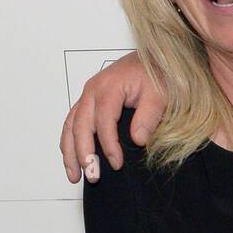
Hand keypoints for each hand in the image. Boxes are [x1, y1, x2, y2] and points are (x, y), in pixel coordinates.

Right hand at [61, 52, 165, 181]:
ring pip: (71, 126)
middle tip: (92, 176)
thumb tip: (137, 140)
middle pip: (80, 125)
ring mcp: (88, 95)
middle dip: (83, 153)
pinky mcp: (89, 100)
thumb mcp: (162, 92)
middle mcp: (93, 90)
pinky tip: (73, 158)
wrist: (156, 56)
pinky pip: (73, 122)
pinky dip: (70, 141)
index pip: (104, 121)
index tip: (116, 163)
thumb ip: (149, 115)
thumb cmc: (159, 72)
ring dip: (70, 152)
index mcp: (109, 87)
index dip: (108, 144)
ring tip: (75, 175)